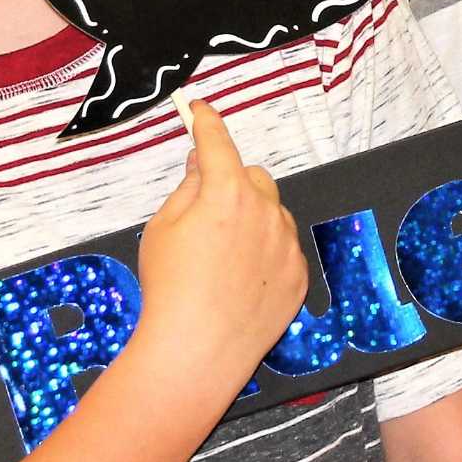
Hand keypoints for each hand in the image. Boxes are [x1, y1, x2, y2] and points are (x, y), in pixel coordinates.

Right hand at [135, 102, 307, 385]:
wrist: (196, 351)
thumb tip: (203, 164)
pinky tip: (239, 280)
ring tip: (221, 258)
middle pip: (251, 177)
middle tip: (206, 210)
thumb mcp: (162, 228)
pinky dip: (265, 251)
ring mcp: (287, 244)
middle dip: (230, 183)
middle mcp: (266, 210)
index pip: (218, 142)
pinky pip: (282, 247)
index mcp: (227, 193)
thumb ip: (187, 188)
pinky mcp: (298, 275)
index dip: (205, 122)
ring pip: (271, 212)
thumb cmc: (169, 288)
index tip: (199, 110)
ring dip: (251, 218)